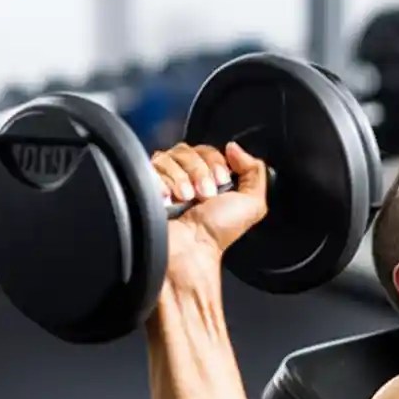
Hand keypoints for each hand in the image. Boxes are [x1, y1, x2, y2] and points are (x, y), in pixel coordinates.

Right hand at [151, 142, 268, 266]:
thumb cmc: (218, 232)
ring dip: (182, 179)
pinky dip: (161, 183)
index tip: (221, 183)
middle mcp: (185, 177)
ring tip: (187, 200)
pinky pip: (149, 168)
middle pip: (186, 150)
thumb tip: (235, 148)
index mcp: (209, 178)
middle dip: (200, 171)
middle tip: (204, 195)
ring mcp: (162, 181)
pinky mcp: (143, 186)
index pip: (207, 150)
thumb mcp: (252, 204)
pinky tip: (168, 200)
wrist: (190, 250)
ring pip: (168, 157)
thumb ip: (254, 172)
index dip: (215, 162)